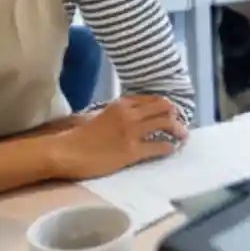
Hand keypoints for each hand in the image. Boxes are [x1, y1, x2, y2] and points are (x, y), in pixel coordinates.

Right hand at [47, 96, 187, 179]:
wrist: (67, 151)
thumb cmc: (78, 136)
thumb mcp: (100, 116)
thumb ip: (116, 114)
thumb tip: (128, 117)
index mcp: (121, 104)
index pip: (150, 99)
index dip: (163, 105)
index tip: (170, 111)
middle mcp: (130, 114)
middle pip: (163, 107)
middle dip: (175, 114)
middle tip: (180, 122)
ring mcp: (132, 132)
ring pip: (165, 123)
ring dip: (178, 129)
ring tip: (182, 135)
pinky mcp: (132, 151)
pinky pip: (158, 146)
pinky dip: (168, 147)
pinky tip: (171, 149)